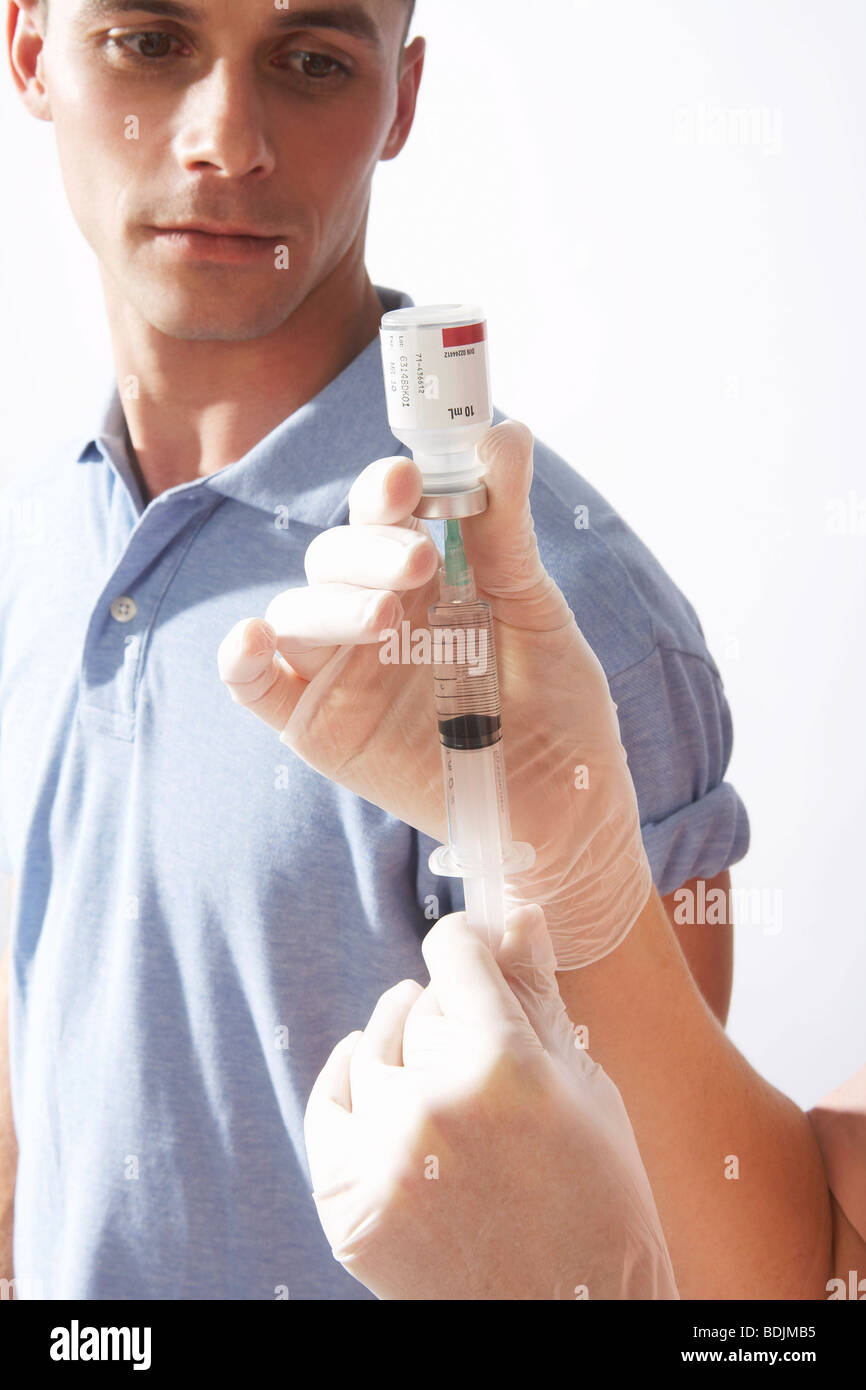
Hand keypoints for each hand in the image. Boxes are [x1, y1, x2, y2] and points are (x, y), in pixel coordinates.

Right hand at [217, 421, 651, 967]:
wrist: (564, 810)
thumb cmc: (558, 708)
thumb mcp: (537, 611)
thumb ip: (506, 530)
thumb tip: (506, 430)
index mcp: (425, 573)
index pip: (385, 512)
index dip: (386, 488)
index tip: (408, 479)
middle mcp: (375, 611)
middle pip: (335, 556)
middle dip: (368, 549)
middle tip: (420, 563)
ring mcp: (340, 669)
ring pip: (296, 611)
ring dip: (329, 602)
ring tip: (386, 617)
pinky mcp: (318, 726)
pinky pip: (257, 686)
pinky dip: (242, 659)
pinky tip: (253, 640)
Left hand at [303, 904, 678, 1300]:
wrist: (573, 1328)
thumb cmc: (600, 1204)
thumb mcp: (586, 1089)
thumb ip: (537, 995)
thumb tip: (514, 912)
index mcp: (505, 1064)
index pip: (452, 953)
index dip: (466, 946)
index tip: (472, 952)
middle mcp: (434, 1104)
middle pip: (416, 1004)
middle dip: (448, 1017)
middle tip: (481, 1058)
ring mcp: (384, 1158)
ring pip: (372, 1052)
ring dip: (402, 1053)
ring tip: (442, 1083)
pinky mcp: (348, 1206)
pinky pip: (328, 1105)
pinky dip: (351, 1086)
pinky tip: (378, 1083)